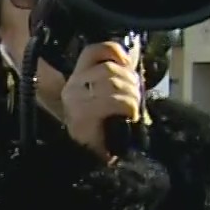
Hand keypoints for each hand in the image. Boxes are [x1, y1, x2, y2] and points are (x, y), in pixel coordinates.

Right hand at [60, 42, 143, 159]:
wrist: (92, 159)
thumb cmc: (103, 129)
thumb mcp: (107, 97)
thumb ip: (115, 79)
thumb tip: (132, 63)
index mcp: (78, 77)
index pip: (94, 50)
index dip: (114, 51)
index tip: (128, 64)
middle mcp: (73, 85)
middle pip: (108, 68)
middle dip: (130, 81)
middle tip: (137, 97)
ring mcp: (75, 99)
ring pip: (112, 82)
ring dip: (131, 95)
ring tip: (134, 108)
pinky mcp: (82, 114)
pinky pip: (113, 100)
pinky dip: (128, 106)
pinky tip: (130, 115)